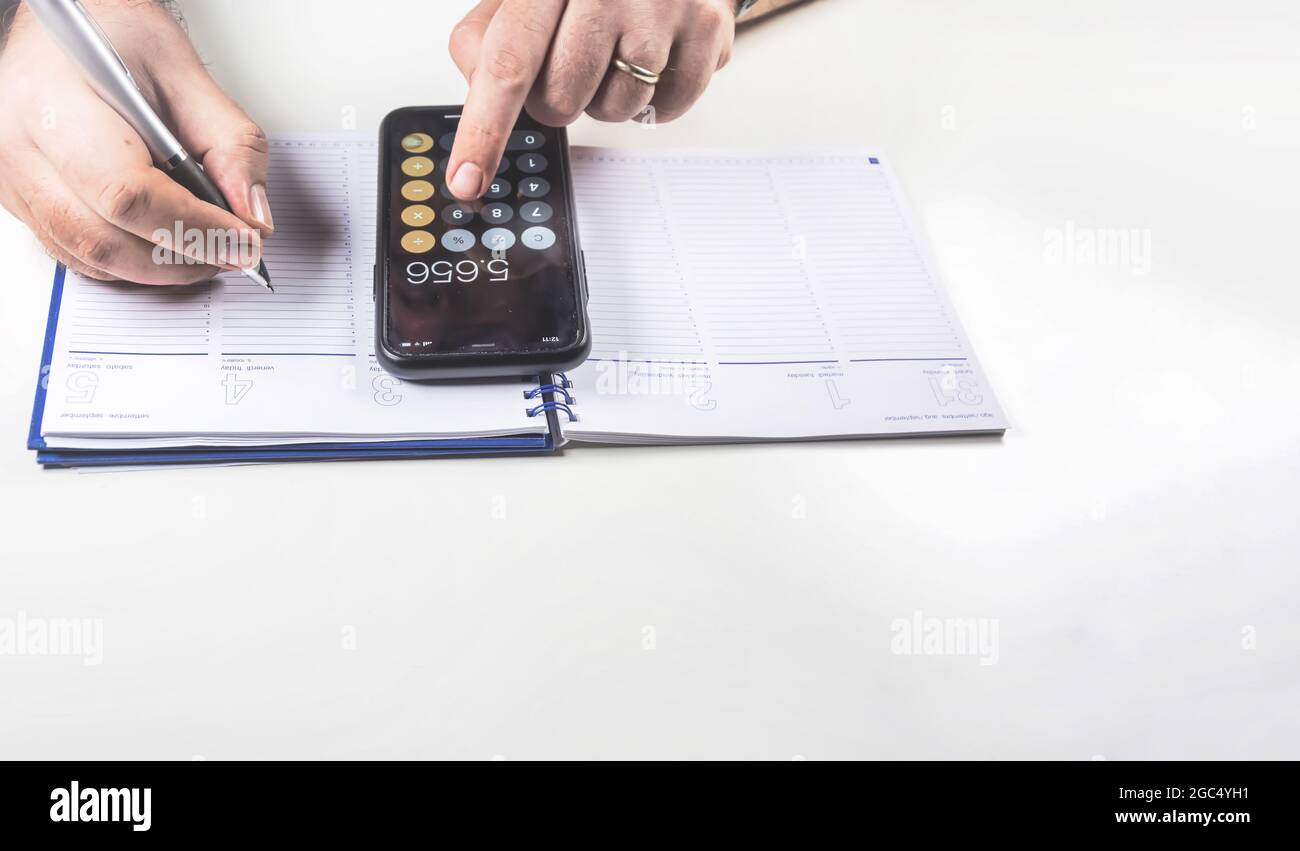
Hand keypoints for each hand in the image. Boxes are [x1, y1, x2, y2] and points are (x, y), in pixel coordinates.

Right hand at [0, 0, 273, 283]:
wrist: (68, 22)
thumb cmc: (116, 36)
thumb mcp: (186, 74)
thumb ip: (230, 146)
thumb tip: (252, 216)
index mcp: (55, 104)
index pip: (126, 192)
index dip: (193, 227)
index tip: (243, 240)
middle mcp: (21, 147)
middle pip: (104, 238)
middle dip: (182, 258)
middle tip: (235, 252)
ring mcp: (15, 179)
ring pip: (89, 257)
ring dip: (159, 269)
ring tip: (208, 249)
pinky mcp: (22, 201)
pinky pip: (77, 254)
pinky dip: (131, 263)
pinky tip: (167, 246)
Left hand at [446, 0, 735, 199]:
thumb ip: (488, 36)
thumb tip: (478, 89)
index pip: (507, 62)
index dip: (485, 129)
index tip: (468, 180)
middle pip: (559, 101)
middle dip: (557, 101)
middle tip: (575, 61)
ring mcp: (660, 5)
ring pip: (613, 111)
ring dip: (608, 97)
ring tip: (620, 50)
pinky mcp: (705, 28)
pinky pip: (665, 108)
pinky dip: (655, 98)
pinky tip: (655, 55)